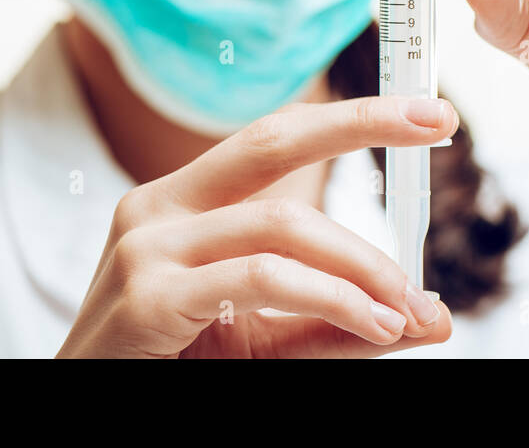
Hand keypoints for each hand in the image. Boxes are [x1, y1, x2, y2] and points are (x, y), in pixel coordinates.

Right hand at [58, 97, 455, 357]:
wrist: (89, 418)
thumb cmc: (176, 371)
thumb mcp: (268, 340)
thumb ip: (344, 322)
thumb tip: (434, 315)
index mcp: (182, 203)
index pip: (272, 139)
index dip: (349, 117)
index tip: (425, 111)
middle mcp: (157, 209)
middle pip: (270, 141)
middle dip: (360, 122)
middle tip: (439, 122)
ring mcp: (145, 248)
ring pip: (281, 225)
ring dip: (362, 264)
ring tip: (407, 304)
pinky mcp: (146, 297)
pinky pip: (263, 277)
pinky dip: (332, 297)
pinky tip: (372, 321)